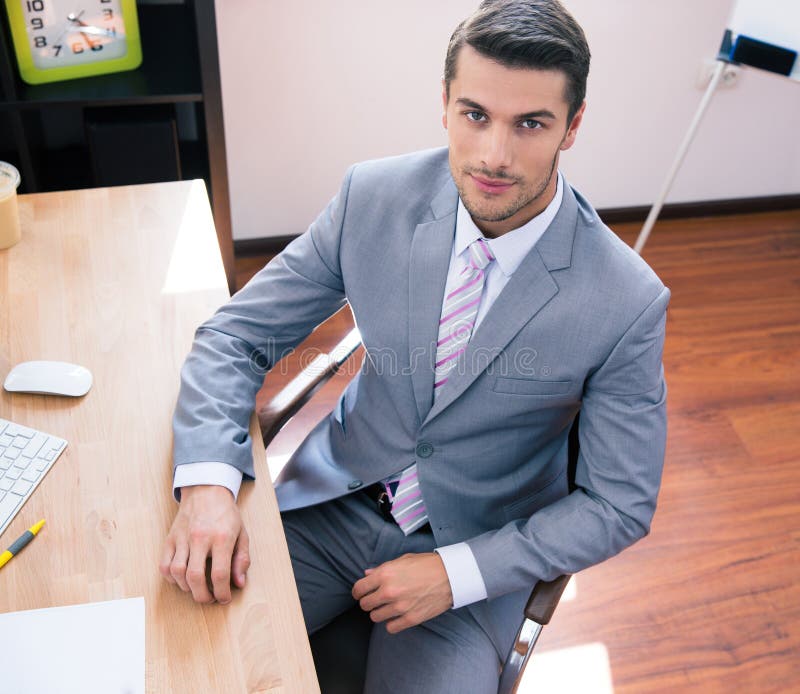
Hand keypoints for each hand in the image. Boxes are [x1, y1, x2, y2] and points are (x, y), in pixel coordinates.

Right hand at [159, 485, 250, 603]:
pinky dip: (171, 577)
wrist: (206, 490)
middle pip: (195, 577)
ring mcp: (182, 538)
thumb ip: (242, 559)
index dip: (222, 592)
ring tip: (197, 588)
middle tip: (209, 599)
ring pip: (177, 572)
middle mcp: (200, 538)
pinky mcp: (170, 538)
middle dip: (202, 596)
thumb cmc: (226, 514)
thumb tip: (239, 583)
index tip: (225, 598)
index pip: (220, 573)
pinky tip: (182, 579)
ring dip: (187, 588)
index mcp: (221, 537)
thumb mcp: (242, 533)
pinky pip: (164, 565)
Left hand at [352, 552, 452, 632]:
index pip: (359, 589)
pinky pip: (390, 627)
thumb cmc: (427, 565)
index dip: (357, 592)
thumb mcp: (403, 560)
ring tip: (388, 606)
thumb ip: (382, 568)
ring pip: (375, 617)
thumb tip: (367, 574)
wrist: (451, 575)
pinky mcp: (410, 619)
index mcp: (385, 574)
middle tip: (375, 599)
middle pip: (365, 605)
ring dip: (379, 612)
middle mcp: (389, 591)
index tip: (360, 593)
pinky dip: (391, 623)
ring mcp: (400, 607)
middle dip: (368, 602)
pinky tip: (397, 615)